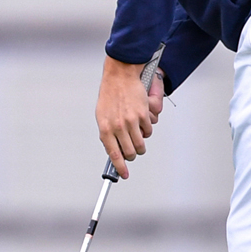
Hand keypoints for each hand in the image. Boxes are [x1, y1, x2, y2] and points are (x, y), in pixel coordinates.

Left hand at [95, 56, 163, 178]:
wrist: (120, 77)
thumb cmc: (110, 95)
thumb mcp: (102, 115)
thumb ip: (107, 133)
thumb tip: (113, 150)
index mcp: (105, 128)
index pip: (113, 154)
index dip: (120, 167)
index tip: (124, 175)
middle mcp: (118, 127)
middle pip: (130, 152)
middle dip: (133, 155)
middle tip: (133, 152)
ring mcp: (131, 121)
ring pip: (141, 145)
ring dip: (141, 145)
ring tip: (138, 138)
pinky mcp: (142, 116)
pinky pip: (148, 131)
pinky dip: (146, 130)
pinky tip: (141, 122)